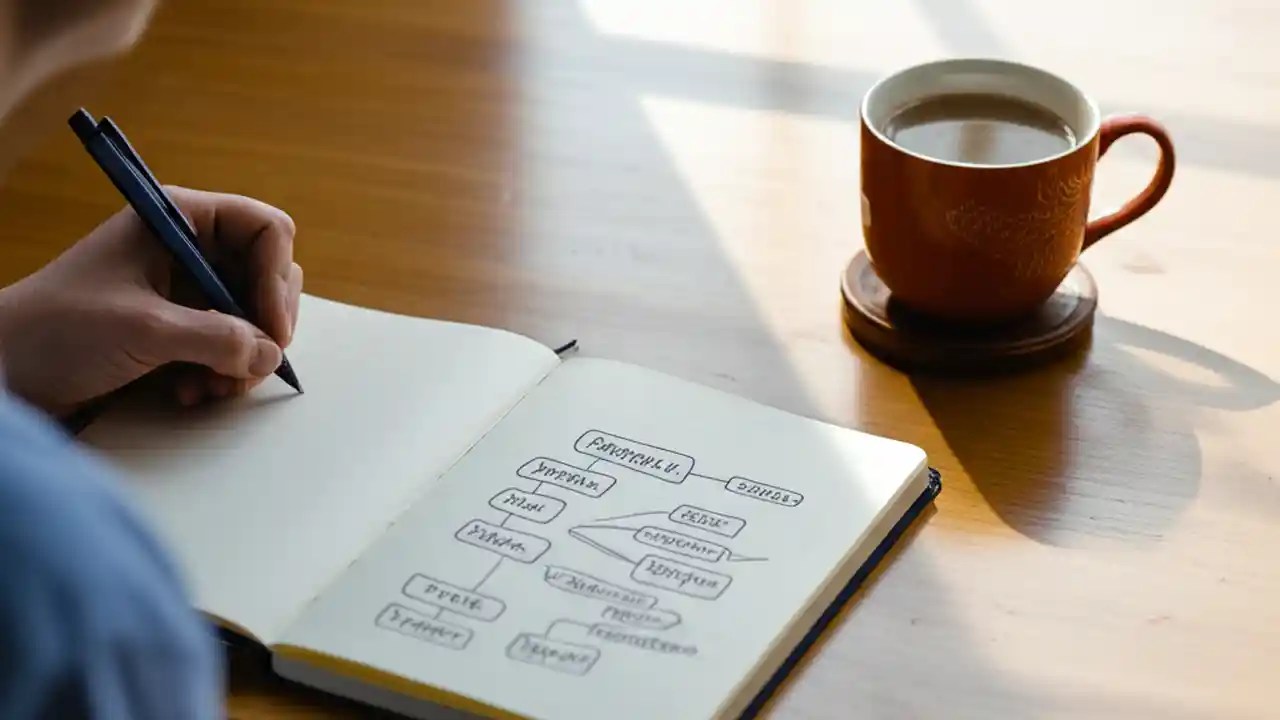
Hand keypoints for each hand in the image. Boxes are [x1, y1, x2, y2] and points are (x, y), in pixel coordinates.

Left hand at [0, 186, 301, 416]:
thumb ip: (219, 339)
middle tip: (247, 365)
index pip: (266, 230)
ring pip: (253, 316)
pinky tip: (191, 391)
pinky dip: (222, 372)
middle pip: (268, 276)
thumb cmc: (58, 332)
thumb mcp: (146, 331)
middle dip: (264, 326)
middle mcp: (189, 249)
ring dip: (243, 358)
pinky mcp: (179, 327)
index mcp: (179, 221)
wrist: (5, 372)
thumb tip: (270, 354)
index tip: (271, 330)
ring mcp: (185, 289)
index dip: (276, 279)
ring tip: (211, 386)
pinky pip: (229, 346)